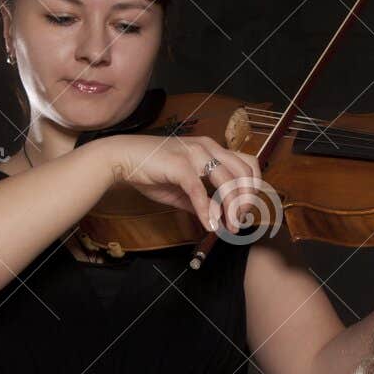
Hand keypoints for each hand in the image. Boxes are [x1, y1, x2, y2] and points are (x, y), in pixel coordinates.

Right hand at [95, 133, 273, 236]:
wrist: (120, 158)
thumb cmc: (152, 171)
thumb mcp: (184, 189)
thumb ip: (204, 202)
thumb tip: (220, 222)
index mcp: (213, 149)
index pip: (248, 165)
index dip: (253, 189)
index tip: (245, 211)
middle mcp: (208, 147)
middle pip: (244, 173)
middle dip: (246, 200)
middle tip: (239, 221)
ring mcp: (194, 153)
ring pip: (227, 180)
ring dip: (231, 207)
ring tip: (229, 227)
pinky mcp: (179, 164)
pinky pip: (199, 189)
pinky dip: (206, 209)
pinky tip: (208, 225)